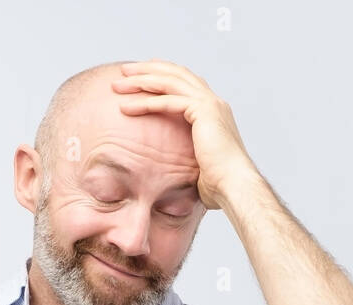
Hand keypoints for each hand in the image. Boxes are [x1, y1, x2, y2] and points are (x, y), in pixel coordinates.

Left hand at [111, 58, 256, 210]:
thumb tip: (169, 167)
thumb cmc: (217, 184)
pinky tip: (125, 107)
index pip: (186, 81)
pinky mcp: (203, 111)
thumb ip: (184, 154)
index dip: (163, 74)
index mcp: (214, 111)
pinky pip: (168, 101)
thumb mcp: (196, 163)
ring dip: (141, 80)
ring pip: (169, 81)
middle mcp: (214, 102)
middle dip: (148, 69)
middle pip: (176, 74)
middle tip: (124, 70)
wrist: (234, 186)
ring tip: (118, 85)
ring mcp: (210, 104)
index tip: (142, 74)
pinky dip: (145, 103)